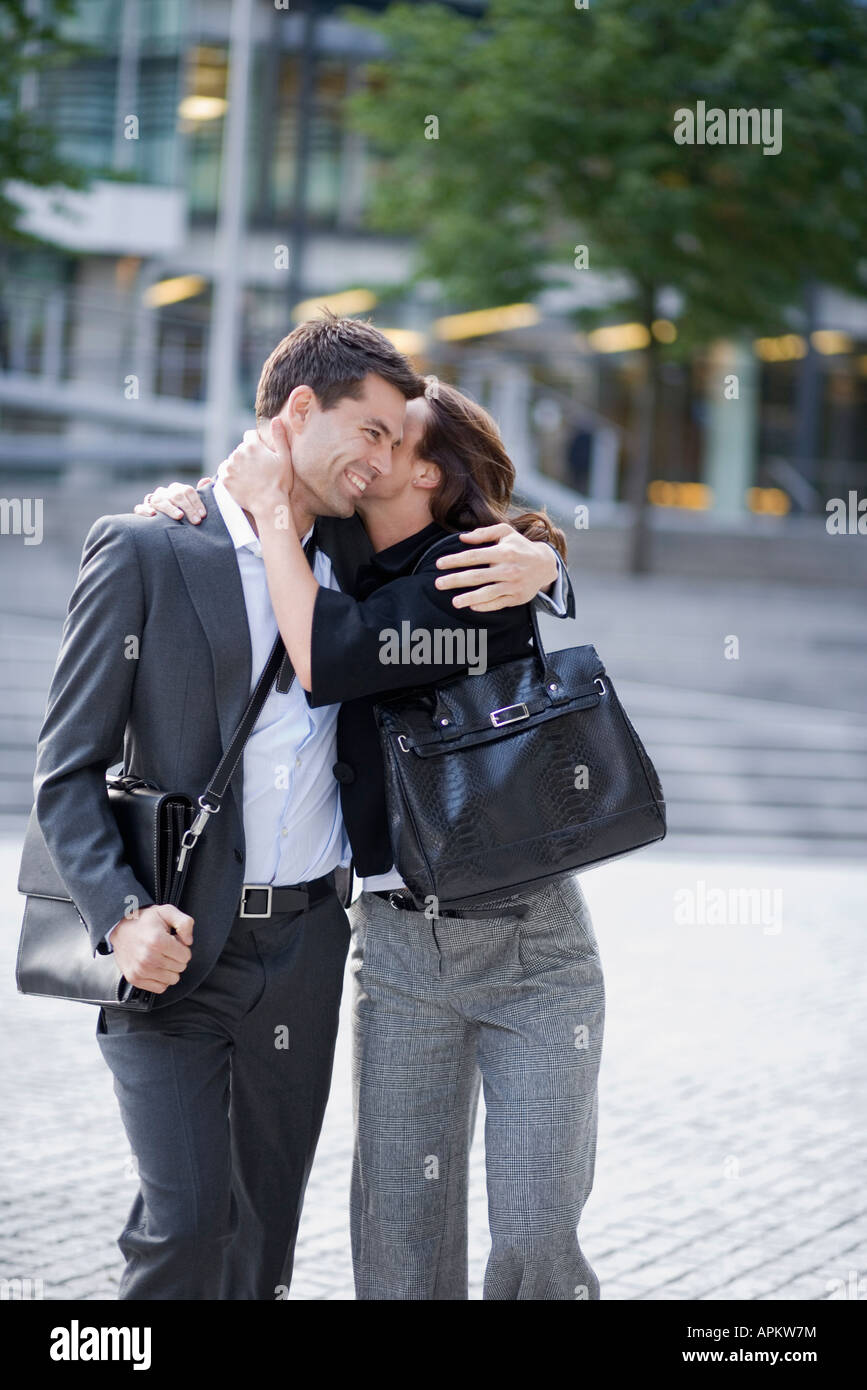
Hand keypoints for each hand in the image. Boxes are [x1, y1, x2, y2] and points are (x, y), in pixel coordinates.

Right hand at [110, 903, 193, 993]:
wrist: (120, 928)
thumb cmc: (145, 921)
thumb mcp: (167, 911)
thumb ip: (184, 923)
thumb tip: (189, 941)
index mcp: (157, 941)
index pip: (186, 956)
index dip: (182, 948)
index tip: (173, 941)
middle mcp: (148, 958)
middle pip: (180, 968)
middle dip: (177, 958)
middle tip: (166, 948)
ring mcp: (140, 970)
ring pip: (172, 979)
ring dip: (169, 969)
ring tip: (160, 956)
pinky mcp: (135, 979)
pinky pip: (160, 988)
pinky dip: (161, 979)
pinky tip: (155, 966)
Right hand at [134, 480, 211, 522]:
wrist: (159, 526)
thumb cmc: (179, 515)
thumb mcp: (189, 505)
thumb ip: (197, 495)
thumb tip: (207, 480)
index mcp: (176, 490)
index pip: (188, 491)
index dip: (196, 502)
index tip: (203, 515)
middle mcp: (164, 493)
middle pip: (176, 495)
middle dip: (188, 508)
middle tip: (196, 521)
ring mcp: (152, 500)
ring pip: (160, 501)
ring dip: (170, 508)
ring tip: (179, 516)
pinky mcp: (141, 509)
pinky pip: (140, 508)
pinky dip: (145, 510)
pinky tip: (153, 514)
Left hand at [219, 418, 293, 517]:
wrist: (269, 505)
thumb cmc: (280, 482)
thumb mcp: (284, 458)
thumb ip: (279, 437)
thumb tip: (275, 419)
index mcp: (252, 446)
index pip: (249, 435)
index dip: (256, 443)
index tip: (261, 454)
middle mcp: (238, 453)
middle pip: (241, 449)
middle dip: (247, 456)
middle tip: (258, 470)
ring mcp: (230, 466)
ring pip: (232, 460)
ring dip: (238, 465)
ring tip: (250, 478)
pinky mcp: (224, 479)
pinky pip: (224, 472)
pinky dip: (231, 475)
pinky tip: (241, 482)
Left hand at [434, 523, 558, 610]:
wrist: (546, 565)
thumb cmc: (520, 547)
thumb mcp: (506, 533)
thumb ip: (484, 533)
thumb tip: (462, 538)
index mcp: (504, 552)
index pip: (474, 556)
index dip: (455, 560)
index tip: (439, 564)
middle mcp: (508, 569)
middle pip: (477, 576)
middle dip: (455, 580)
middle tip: (438, 584)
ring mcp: (513, 585)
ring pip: (487, 593)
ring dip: (469, 598)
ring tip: (454, 602)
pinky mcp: (517, 598)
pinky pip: (498, 604)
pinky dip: (484, 606)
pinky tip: (471, 606)